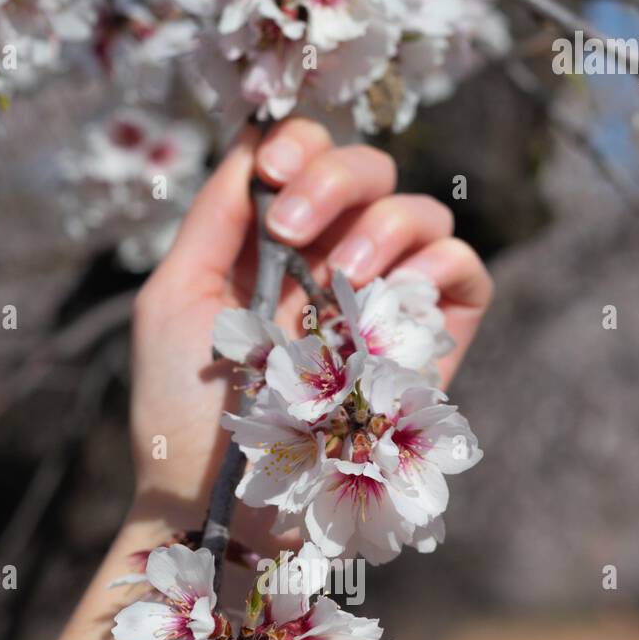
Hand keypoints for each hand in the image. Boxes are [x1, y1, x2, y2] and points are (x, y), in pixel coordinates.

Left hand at [21, 121, 492, 639]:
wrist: (219, 503)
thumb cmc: (182, 413)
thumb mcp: (175, 300)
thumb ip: (215, 216)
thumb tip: (257, 136)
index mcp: (275, 248)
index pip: (309, 157)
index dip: (300, 143)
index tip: (271, 173)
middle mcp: (334, 268)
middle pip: (368, 169)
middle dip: (334, 177)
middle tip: (293, 229)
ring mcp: (385, 307)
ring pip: (421, 210)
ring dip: (381, 220)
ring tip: (339, 275)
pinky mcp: (429, 349)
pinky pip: (463, 269)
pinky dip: (433, 263)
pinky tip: (380, 300)